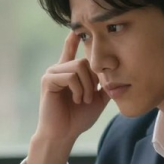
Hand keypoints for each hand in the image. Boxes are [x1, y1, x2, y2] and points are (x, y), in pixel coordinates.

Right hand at [28, 32, 110, 163]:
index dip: (73, 39)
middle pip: (84, 61)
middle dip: (93, 80)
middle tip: (90, 97)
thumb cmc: (78, 119)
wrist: (63, 134)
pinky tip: (75, 100)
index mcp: (69, 73)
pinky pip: (70, 76)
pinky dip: (78, 90)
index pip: (70, 50)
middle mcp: (59, 69)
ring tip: (82, 100)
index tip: (76, 28)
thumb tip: (116, 73)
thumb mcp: (97, 99)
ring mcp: (52, 73)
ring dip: (86, 87)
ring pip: (78, 67)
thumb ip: (104, 84)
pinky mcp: (48, 80)